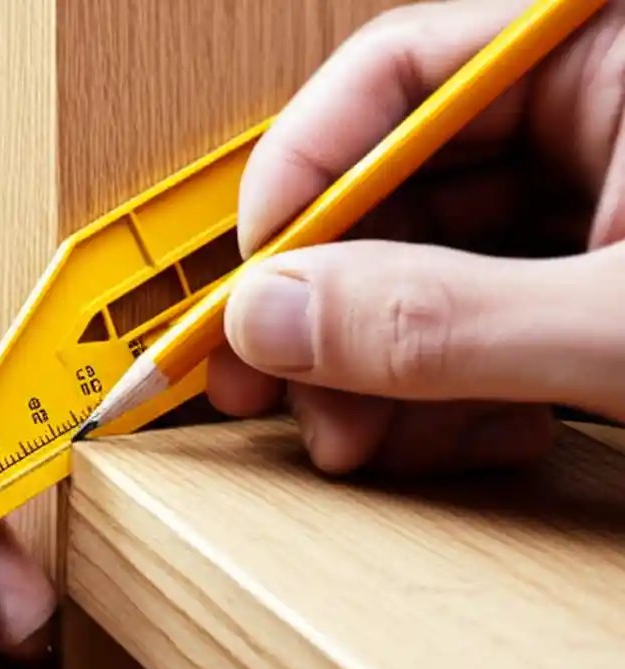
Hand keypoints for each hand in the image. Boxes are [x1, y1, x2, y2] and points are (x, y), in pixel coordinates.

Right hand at [210, 0, 624, 475]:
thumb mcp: (622, 327)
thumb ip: (446, 318)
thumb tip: (277, 316)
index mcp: (610, 60)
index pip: (395, 74)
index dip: (299, 177)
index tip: (251, 279)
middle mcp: (590, 119)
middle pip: (391, 189)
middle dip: (329, 309)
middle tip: (273, 382)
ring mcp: (588, 205)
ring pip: (419, 270)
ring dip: (375, 372)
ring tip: (363, 439)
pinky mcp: (586, 284)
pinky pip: (471, 321)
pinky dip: (445, 394)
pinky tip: (464, 437)